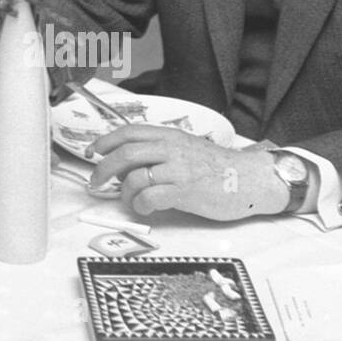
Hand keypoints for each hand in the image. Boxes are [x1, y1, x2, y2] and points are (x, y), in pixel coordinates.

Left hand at [90, 124, 288, 221]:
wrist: (249, 179)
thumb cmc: (216, 167)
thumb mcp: (185, 149)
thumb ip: (158, 152)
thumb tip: (126, 167)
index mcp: (169, 136)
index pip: (129, 132)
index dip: (106, 141)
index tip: (92, 152)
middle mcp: (171, 149)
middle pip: (126, 153)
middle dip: (104, 168)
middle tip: (96, 181)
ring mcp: (178, 170)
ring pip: (135, 177)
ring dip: (125, 192)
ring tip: (132, 200)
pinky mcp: (186, 191)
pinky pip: (151, 197)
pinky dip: (141, 205)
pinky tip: (147, 208)